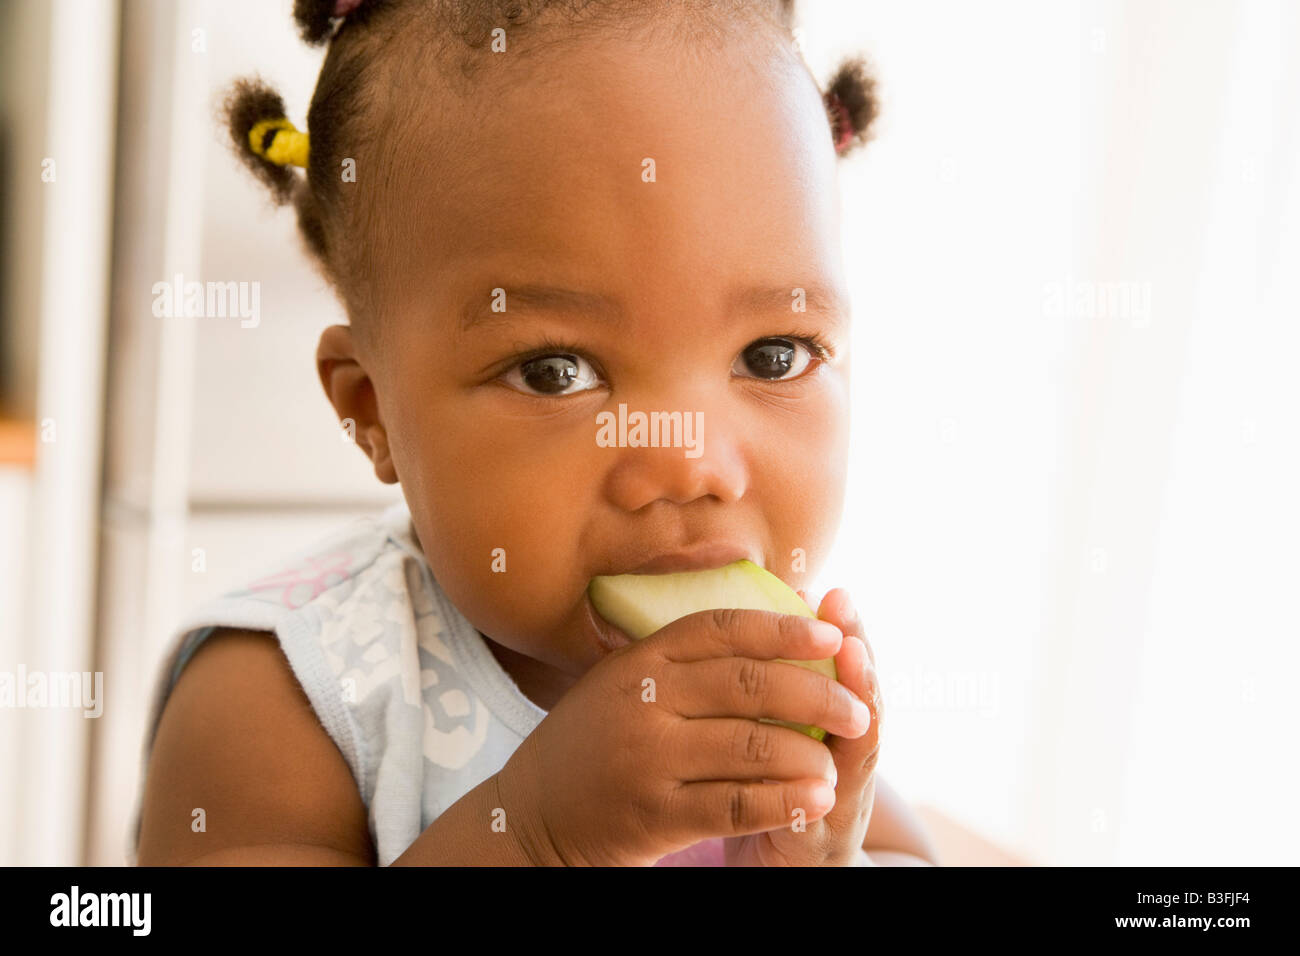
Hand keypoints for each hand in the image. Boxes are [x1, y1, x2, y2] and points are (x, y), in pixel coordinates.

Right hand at [496, 606, 868, 865]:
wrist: (533, 816)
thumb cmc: (594, 741)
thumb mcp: (622, 682)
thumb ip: (683, 657)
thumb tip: (772, 623)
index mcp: (640, 662)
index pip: (721, 629)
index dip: (781, 628)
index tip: (831, 632)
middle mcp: (643, 703)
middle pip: (747, 685)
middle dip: (815, 694)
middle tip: (856, 709)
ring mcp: (648, 759)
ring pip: (751, 748)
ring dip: (808, 756)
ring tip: (840, 761)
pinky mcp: (656, 815)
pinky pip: (737, 804)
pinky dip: (784, 801)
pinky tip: (815, 798)